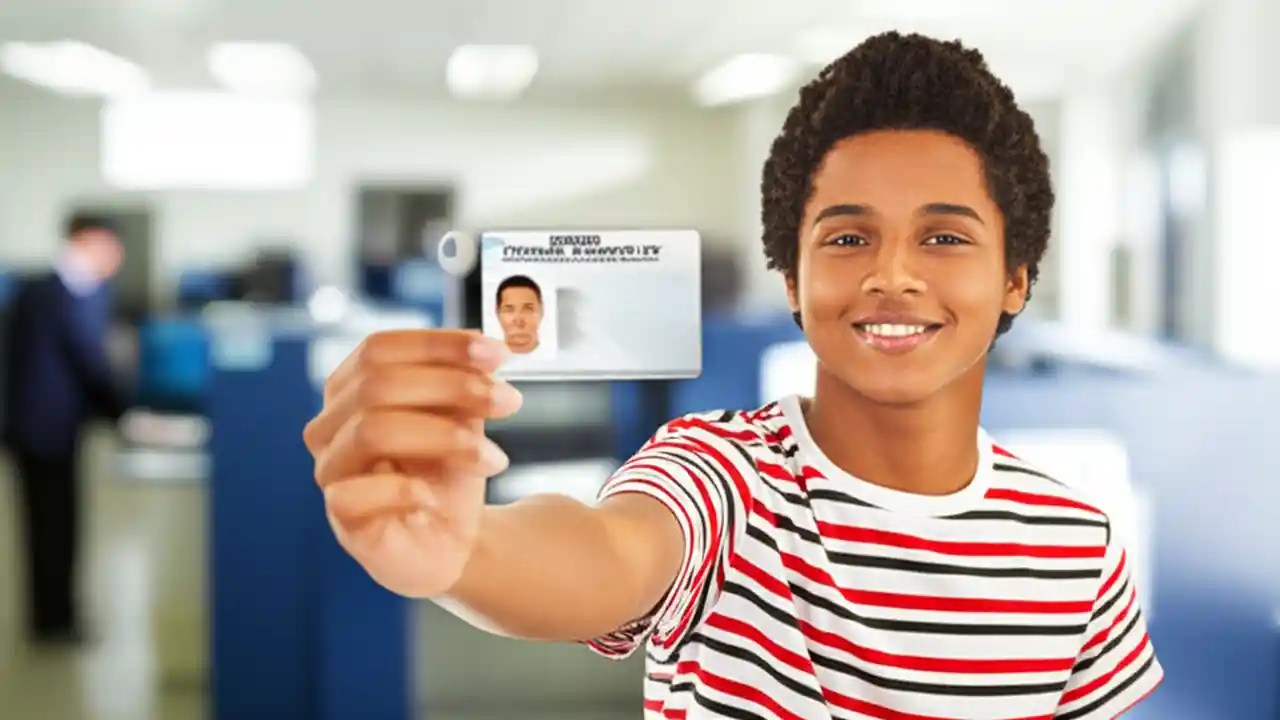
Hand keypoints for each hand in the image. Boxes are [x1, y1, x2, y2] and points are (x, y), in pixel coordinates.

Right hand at [303, 330, 522, 596]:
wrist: (454, 542)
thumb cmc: (449, 472)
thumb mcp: (463, 418)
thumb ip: (464, 384)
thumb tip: (486, 351)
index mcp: (350, 389)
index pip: (378, 349)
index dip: (438, 344)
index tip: (498, 352)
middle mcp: (329, 426)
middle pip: (377, 385)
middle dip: (453, 387)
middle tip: (510, 401)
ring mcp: (330, 472)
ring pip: (372, 430)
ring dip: (445, 437)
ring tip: (493, 458)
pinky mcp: (341, 519)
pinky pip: (357, 493)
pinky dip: (406, 490)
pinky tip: (435, 499)